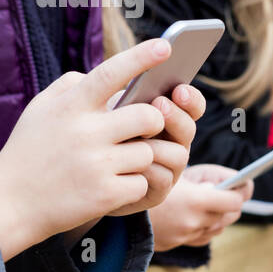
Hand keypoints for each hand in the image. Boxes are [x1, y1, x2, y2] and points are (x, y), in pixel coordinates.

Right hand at [0, 38, 174, 258]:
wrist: (8, 204)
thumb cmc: (28, 151)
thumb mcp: (39, 109)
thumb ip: (71, 85)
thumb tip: (108, 75)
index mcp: (70, 106)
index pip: (110, 73)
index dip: (140, 58)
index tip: (164, 45)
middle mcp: (85, 133)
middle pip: (148, 116)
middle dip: (155, 121)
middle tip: (145, 127)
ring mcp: (96, 165)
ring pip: (148, 153)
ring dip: (141, 158)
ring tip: (118, 163)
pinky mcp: (104, 195)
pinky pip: (142, 183)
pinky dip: (133, 185)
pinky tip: (113, 186)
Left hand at [106, 82, 204, 216]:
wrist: (81, 175)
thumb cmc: (94, 133)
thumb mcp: (107, 110)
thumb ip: (124, 97)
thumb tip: (133, 81)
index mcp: (166, 116)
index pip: (190, 104)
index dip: (190, 97)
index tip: (178, 89)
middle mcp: (173, 141)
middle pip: (189, 127)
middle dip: (176, 116)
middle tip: (159, 105)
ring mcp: (168, 167)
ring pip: (179, 154)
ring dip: (159, 144)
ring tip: (140, 136)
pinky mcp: (157, 190)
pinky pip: (162, 178)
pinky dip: (147, 169)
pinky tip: (127, 164)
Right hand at [149, 164, 250, 250]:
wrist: (118, 207)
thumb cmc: (150, 181)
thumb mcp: (182, 171)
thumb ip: (212, 175)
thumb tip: (237, 180)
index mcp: (196, 201)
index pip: (235, 202)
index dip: (241, 192)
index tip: (245, 183)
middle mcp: (194, 222)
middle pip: (230, 216)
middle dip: (231, 203)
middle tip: (227, 190)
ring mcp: (185, 236)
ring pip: (217, 228)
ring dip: (218, 215)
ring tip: (207, 201)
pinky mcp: (177, 244)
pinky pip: (203, 237)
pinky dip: (205, 227)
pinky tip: (195, 215)